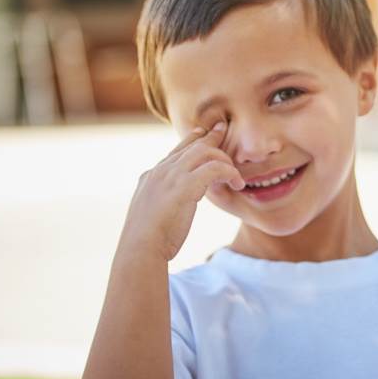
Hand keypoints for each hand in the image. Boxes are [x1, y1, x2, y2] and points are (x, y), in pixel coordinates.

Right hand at [121, 122, 244, 260]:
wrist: (140, 248)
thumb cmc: (146, 241)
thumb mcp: (150, 215)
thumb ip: (160, 202)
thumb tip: (169, 206)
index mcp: (151, 176)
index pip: (175, 151)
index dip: (191, 139)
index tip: (203, 132)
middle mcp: (161, 171)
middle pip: (192, 145)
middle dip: (211, 137)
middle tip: (223, 129)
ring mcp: (171, 176)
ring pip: (205, 152)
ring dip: (224, 161)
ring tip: (235, 176)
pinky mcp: (185, 186)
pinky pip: (215, 169)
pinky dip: (230, 173)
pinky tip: (237, 184)